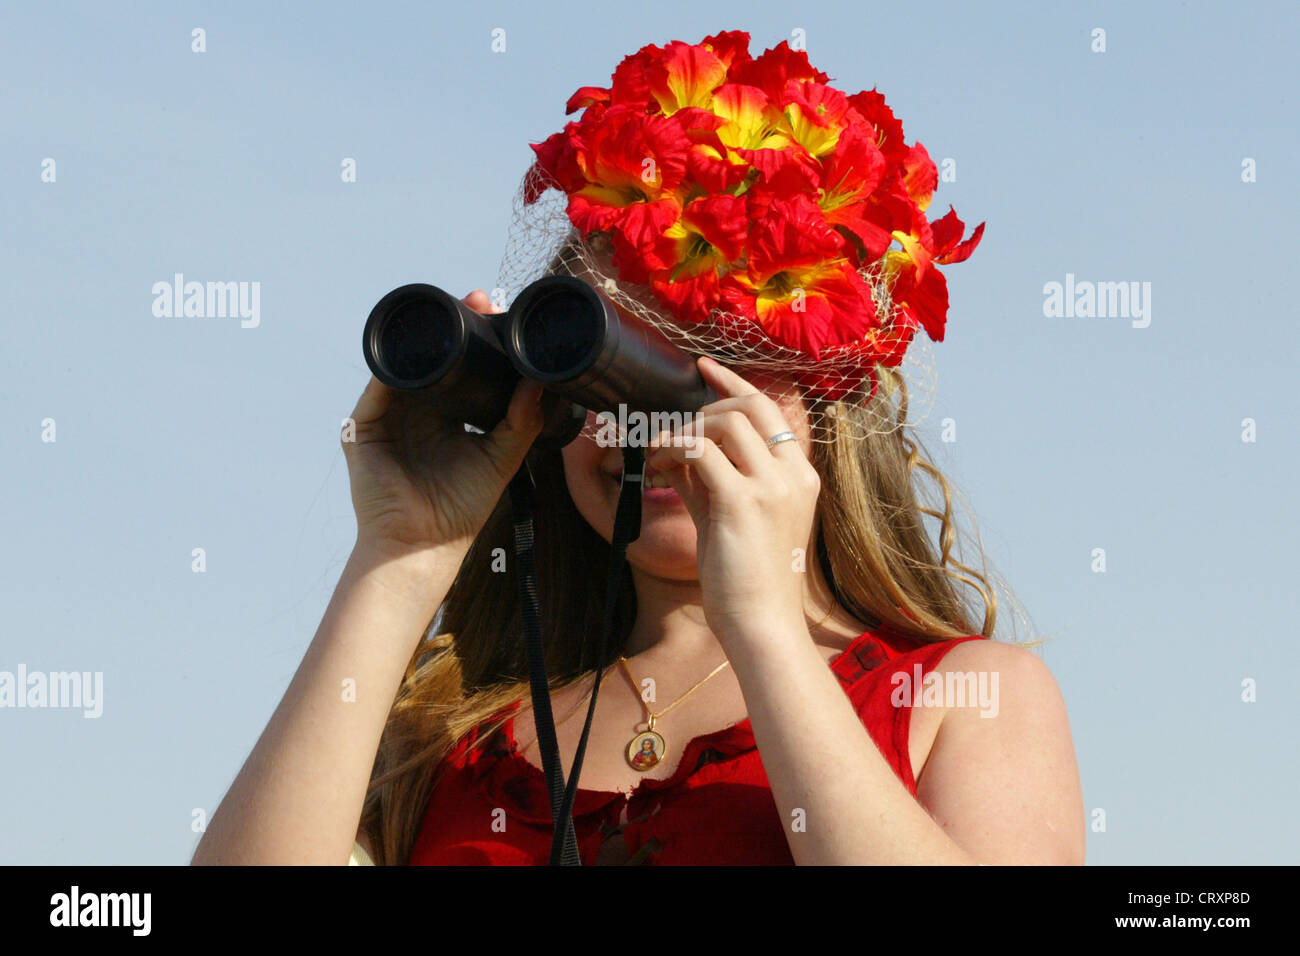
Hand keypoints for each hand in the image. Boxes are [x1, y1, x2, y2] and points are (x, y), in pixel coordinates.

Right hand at [342, 289, 544, 559]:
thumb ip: (523, 421)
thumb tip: (540, 380)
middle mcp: (417, 411)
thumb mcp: (501, 458)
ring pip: (407, 364)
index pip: (463, 368)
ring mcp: (389, 416)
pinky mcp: (363, 427)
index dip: (480, 340)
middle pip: (435, 358)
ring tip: (452, 311)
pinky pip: (377, 386)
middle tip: (480, 299)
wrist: (422, 544)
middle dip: (454, 327)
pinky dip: (393, 365)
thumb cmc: (460, 509)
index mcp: (448, 417)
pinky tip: (413, 345)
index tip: (498, 312)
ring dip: (425, 337)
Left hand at [646, 355, 820, 644]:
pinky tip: (658, 464)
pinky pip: (698, 451)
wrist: (763, 626)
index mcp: (801, 477)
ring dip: (684, 429)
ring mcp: (772, 486)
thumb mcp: (733, 519)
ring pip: (723, 423)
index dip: (733, 384)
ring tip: (661, 454)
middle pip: (748, 407)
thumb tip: (681, 449)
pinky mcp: (742, 501)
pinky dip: (672, 448)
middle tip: (671, 430)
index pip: (769, 410)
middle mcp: (793, 475)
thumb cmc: (750, 582)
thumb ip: (713, 482)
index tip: (703, 367)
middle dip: (703, 408)